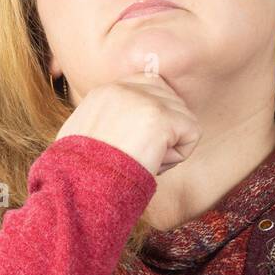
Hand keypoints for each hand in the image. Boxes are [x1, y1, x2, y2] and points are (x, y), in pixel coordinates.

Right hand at [55, 71, 200, 177]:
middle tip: (138, 156)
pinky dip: (177, 156)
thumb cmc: (81, 176)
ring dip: (169, 147)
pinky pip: (192, 133)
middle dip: (163, 132)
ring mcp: (143, 100)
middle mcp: (123, 88)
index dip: (155, 115)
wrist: (81, 189)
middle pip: (171, 100)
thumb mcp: (85, 137)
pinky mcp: (161, 117)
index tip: (139, 141)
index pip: (149, 85)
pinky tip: (153, 165)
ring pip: (183, 118)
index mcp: (104, 92)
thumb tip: (132, 131)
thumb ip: (109, 123)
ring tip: (141, 161)